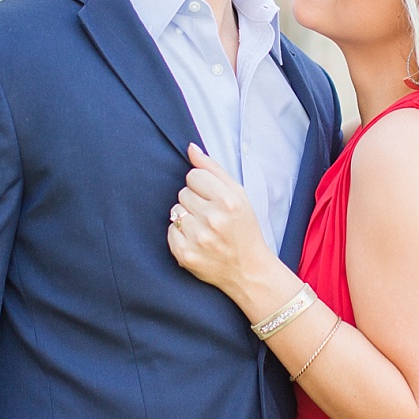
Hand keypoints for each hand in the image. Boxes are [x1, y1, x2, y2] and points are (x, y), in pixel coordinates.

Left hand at [167, 144, 276, 299]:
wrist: (248, 270)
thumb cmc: (244, 229)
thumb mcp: (239, 195)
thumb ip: (213, 169)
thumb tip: (191, 148)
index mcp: (228, 200)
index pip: (194, 176)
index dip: (202, 186)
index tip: (212, 198)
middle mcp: (213, 219)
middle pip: (182, 193)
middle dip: (194, 202)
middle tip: (211, 217)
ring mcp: (198, 238)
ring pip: (175, 211)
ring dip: (187, 218)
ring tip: (204, 229)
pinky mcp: (185, 254)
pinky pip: (170, 231)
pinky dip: (180, 235)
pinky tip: (196, 241)